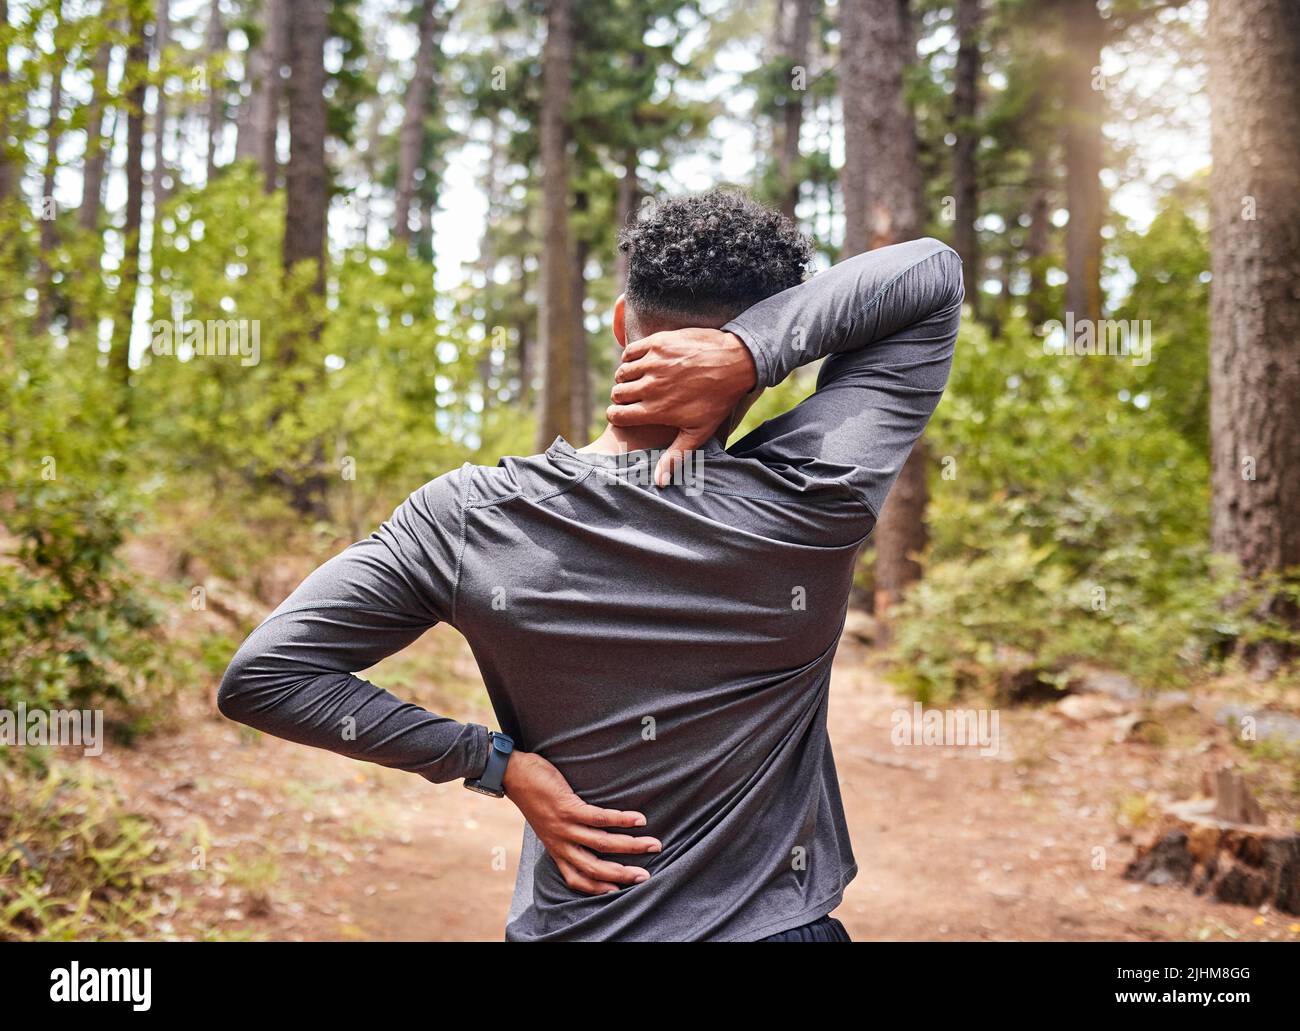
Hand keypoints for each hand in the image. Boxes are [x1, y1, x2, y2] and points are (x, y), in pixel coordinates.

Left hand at [503, 750, 660, 894]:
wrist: (513, 775)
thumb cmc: (534, 797)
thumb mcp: (546, 824)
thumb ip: (564, 835)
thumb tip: (586, 836)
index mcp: (555, 849)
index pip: (575, 878)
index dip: (597, 888)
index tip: (619, 891)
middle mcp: (560, 843)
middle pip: (594, 868)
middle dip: (622, 874)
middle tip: (646, 876)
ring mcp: (564, 826)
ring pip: (602, 844)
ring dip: (630, 846)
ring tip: (653, 844)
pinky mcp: (568, 808)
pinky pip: (600, 818)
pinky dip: (622, 820)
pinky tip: (638, 820)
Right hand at [606, 328, 757, 485]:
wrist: (736, 362)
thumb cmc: (718, 400)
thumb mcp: (699, 431)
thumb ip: (675, 456)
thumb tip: (659, 482)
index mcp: (656, 410)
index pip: (617, 415)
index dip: (617, 416)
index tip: (622, 413)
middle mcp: (651, 386)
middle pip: (617, 394)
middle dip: (621, 397)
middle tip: (633, 396)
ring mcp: (654, 363)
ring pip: (622, 372)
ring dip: (625, 378)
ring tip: (638, 380)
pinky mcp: (658, 343)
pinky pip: (630, 351)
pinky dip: (630, 358)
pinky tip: (642, 363)